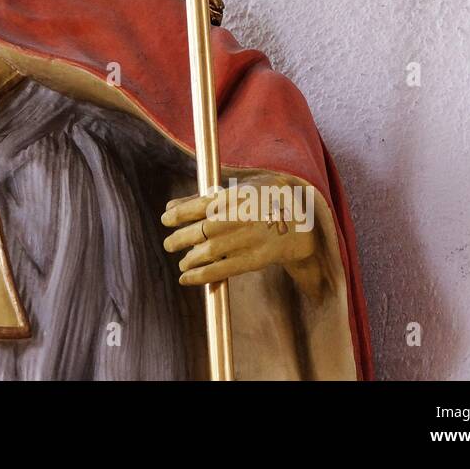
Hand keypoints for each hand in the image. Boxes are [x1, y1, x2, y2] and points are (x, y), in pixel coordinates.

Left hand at [161, 181, 318, 289]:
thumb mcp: (237, 190)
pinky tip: (187, 278)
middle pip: (203, 230)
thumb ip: (202, 199)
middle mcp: (243, 216)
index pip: (200, 205)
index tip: (166, 220)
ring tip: (182, 262)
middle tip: (168, 245)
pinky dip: (202, 275)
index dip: (179, 214)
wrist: (303, 220)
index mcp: (237, 195)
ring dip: (190, 259)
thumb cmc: (262, 200)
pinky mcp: (258, 258)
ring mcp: (251, 238)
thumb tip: (169, 207)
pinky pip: (225, 269)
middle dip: (180, 238)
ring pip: (212, 250)